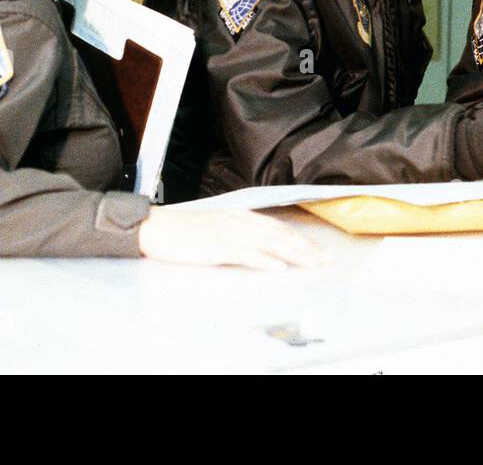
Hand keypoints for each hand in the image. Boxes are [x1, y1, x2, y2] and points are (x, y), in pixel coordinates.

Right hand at [138, 206, 325, 269]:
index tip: (320, 251)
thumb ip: (240, 231)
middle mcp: (240, 222)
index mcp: (241, 216)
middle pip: (280, 235)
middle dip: (307, 248)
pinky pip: (245, 254)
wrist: (155, 227)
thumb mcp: (218, 225)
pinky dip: (264, 261)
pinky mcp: (217, 247)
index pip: (279, 228)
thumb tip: (262, 243)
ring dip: (294, 255)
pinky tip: (279, 267)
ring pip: (269, 244)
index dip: (302, 240)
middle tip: (327, 260)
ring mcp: (229, 234)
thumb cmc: (184, 229)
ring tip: (313, 264)